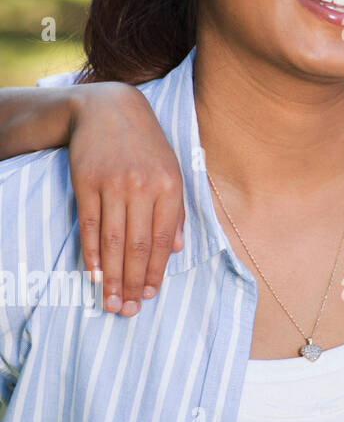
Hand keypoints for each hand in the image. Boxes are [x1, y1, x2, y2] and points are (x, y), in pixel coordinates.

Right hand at [67, 83, 183, 315]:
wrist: (110, 110)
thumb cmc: (147, 146)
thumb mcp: (172, 171)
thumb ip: (176, 211)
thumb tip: (178, 250)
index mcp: (170, 187)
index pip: (163, 239)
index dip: (155, 271)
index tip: (149, 295)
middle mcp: (143, 188)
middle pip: (137, 245)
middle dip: (132, 281)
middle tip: (127, 311)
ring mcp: (114, 185)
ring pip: (112, 240)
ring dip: (111, 276)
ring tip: (110, 302)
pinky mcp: (87, 182)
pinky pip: (89, 225)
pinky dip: (91, 253)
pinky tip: (93, 275)